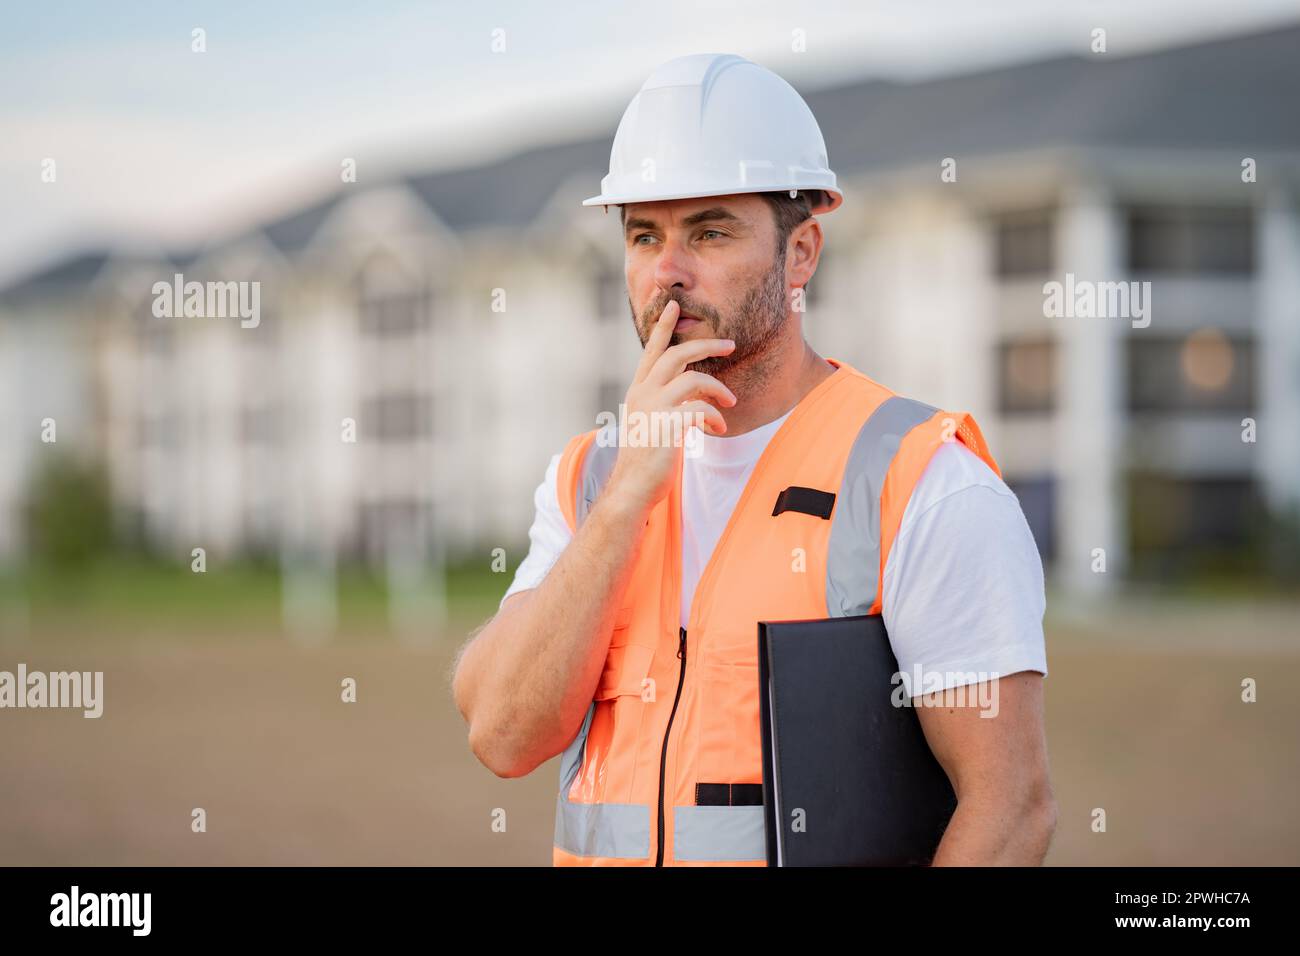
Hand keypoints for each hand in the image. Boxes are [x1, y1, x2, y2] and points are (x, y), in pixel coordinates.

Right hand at [605, 300, 736, 512]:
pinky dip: (714, 416)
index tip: (673, 304)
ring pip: (693, 378)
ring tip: (730, 403)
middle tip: (730, 344)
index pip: (652, 350)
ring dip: (718, 388)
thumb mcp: (652, 423)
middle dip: (707, 345)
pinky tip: (717, 428)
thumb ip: (668, 404)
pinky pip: (701, 409)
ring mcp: (654, 408)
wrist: (631, 488)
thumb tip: (694, 397)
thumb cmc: (646, 459)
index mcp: (638, 390)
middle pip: (677, 354)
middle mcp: (643, 393)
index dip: (663, 326)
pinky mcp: (667, 425)